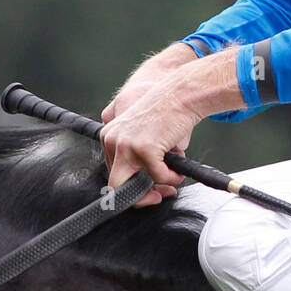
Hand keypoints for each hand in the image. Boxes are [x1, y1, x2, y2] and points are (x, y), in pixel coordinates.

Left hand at [101, 49, 242, 206]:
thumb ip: (140, 159)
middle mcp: (112, 140)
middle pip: (115, 185)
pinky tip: (179, 169)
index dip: (135, 185)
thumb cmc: (169, 112)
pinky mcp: (143, 149)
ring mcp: (126, 145)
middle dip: (140, 196)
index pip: (115, 172)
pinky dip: (173, 177)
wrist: (182, 94)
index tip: (151, 190)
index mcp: (109, 136)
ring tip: (175, 177)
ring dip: (159, 185)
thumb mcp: (145, 135)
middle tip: (160, 195)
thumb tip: (151, 188)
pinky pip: (159, 176)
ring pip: (135, 185)